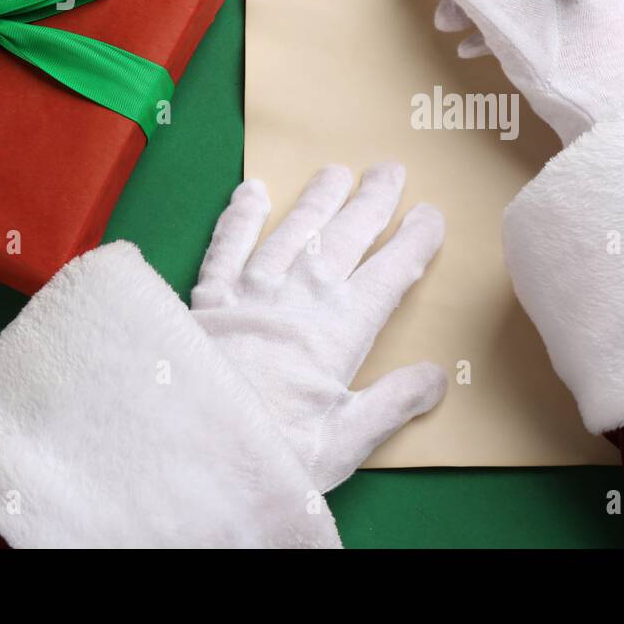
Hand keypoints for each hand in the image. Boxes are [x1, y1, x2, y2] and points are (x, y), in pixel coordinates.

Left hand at [191, 162, 445, 492]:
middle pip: (345, 238)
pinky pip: (226, 246)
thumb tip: (437, 376)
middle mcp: (299, 298)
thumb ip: (392, 404)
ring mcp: (251, 292)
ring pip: (293, 231)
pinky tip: (252, 192)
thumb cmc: (270, 453)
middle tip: (391, 170)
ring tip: (336, 171)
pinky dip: (239, 217)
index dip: (413, 241)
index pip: (389, 274)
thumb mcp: (344, 443)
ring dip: (318, 199)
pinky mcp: (207, 300)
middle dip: (372, 202)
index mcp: (340, 331)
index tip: (431, 214)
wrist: (186, 453)